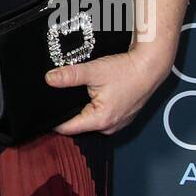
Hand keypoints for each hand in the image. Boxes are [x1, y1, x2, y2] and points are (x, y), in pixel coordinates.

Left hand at [44, 43, 172, 135]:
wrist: (150, 67)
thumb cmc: (127, 71)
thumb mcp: (93, 71)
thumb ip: (69, 76)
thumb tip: (50, 79)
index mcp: (100, 120)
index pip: (69, 128)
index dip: (55, 120)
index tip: (45, 113)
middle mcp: (110, 127)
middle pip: (80, 124)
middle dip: (70, 111)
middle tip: (64, 96)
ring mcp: (118, 123)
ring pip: (91, 120)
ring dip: (85, 108)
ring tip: (84, 92)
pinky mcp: (123, 117)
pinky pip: (103, 116)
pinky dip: (97, 107)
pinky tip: (98, 93)